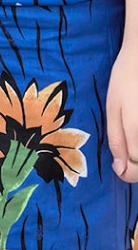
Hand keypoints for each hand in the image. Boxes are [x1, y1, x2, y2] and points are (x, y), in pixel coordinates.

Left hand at [107, 35, 137, 181]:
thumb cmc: (126, 79)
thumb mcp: (113, 109)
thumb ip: (117, 140)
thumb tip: (120, 170)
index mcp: (137, 129)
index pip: (136, 168)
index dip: (126, 170)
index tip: (118, 165)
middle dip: (137, 167)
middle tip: (126, 160)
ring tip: (132, 143)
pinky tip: (137, 135)